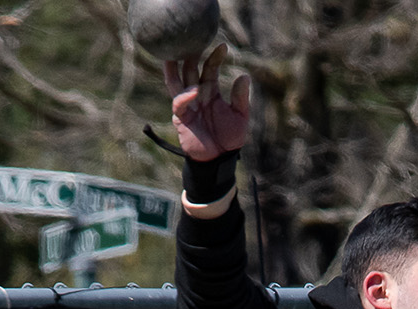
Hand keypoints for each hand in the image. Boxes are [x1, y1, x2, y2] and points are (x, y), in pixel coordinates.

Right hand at [165, 43, 250, 161]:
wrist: (220, 159)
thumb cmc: (229, 138)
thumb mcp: (240, 116)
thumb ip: (240, 97)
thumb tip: (245, 75)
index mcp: (211, 91)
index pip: (210, 69)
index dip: (215, 57)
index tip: (223, 46)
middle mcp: (197, 95)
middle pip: (190, 70)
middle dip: (191, 55)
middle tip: (194, 39)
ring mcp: (188, 105)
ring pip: (176, 82)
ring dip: (174, 68)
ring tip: (173, 54)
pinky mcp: (181, 118)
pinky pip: (179, 103)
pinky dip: (185, 96)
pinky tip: (194, 90)